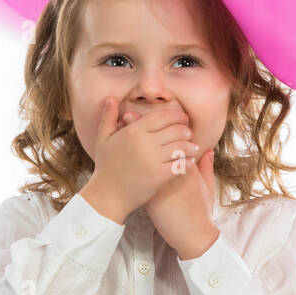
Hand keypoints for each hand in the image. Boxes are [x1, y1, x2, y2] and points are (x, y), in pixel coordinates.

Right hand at [84, 97, 199, 217]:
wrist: (106, 196)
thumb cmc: (105, 167)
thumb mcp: (103, 139)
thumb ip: (108, 117)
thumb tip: (109, 98)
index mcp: (133, 131)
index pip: (162, 116)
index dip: (176, 115)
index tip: (183, 118)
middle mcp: (145, 143)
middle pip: (176, 130)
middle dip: (185, 131)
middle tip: (189, 133)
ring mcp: (153, 160)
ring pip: (181, 147)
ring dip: (190, 146)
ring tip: (192, 147)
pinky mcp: (159, 176)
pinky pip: (180, 165)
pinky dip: (188, 162)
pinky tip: (189, 162)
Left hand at [122, 110, 218, 260]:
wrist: (194, 234)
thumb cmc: (201, 210)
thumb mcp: (207, 186)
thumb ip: (206, 166)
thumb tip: (208, 148)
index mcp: (186, 165)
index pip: (171, 140)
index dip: (158, 127)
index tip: (144, 117)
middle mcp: (171, 170)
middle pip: (154, 146)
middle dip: (140, 132)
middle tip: (126, 117)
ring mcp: (161, 183)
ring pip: (144, 160)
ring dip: (132, 146)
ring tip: (121, 132)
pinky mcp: (152, 196)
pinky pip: (138, 178)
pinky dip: (129, 167)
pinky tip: (119, 159)